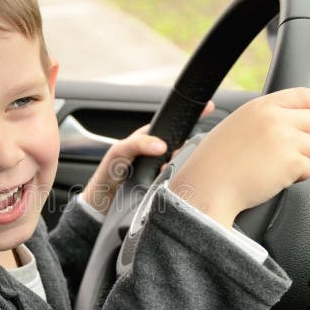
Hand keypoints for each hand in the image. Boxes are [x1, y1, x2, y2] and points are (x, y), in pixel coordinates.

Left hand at [82, 101, 214, 214]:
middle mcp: (157, 152)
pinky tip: (169, 182)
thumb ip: (138, 143)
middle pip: (181, 144)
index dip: (188, 117)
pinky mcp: (164, 184)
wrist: (103, 200)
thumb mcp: (120, 151)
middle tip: (172, 156)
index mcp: (148, 137)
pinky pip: (177, 179)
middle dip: (183, 148)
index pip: (171, 125)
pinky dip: (176, 180)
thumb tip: (162, 145)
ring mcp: (162, 167)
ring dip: (178, 166)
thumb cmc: (109, 171)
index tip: (207, 108)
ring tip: (163, 171)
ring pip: (181, 162)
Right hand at [168, 88, 309, 227]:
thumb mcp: (237, 124)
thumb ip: (264, 117)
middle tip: (296, 150)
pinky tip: (277, 178)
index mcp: (261, 106)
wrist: (208, 186)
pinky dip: (298, 177)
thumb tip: (294, 118)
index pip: (307, 95)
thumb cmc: (216, 161)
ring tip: (282, 166)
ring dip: (305, 159)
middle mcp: (275, 119)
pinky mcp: (290, 163)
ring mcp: (284, 140)